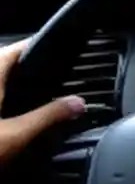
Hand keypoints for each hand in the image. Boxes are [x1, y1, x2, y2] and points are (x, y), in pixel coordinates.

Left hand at [0, 39, 85, 165]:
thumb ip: (49, 116)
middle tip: (51, 77)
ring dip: (9, 87)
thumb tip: (79, 102)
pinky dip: (2, 103)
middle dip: (25, 69)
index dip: (37, 46)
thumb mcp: (16, 136)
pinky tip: (9, 118)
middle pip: (3, 65)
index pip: (16, 50)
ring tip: (32, 97)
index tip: (60, 50)